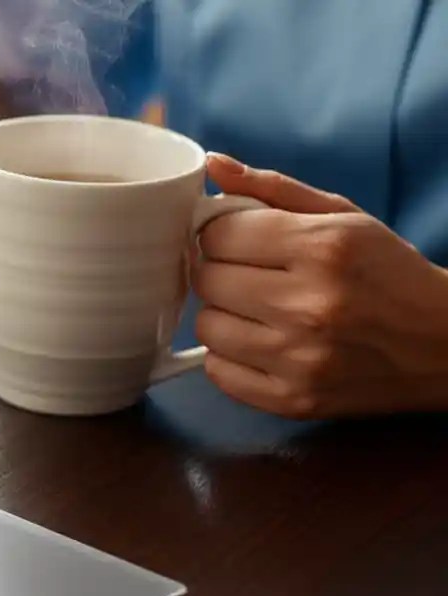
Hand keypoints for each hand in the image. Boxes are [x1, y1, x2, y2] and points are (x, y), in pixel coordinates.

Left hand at [193, 153, 447, 417]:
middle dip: (221, 272)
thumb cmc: (389, 274)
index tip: (239, 240)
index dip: (221, 234)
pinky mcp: (293, 400)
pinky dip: (230, 357)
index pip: (217, 234)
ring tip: (260, 311)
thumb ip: (273, 189)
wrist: (446, 346)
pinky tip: (262, 344)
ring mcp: (300, 359)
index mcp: (322, 249)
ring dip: (224, 316)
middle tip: (251, 276)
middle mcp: (308, 306)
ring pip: (206, 327)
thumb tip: (213, 162)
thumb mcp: (344, 218)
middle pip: (207, 280)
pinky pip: (218, 373)